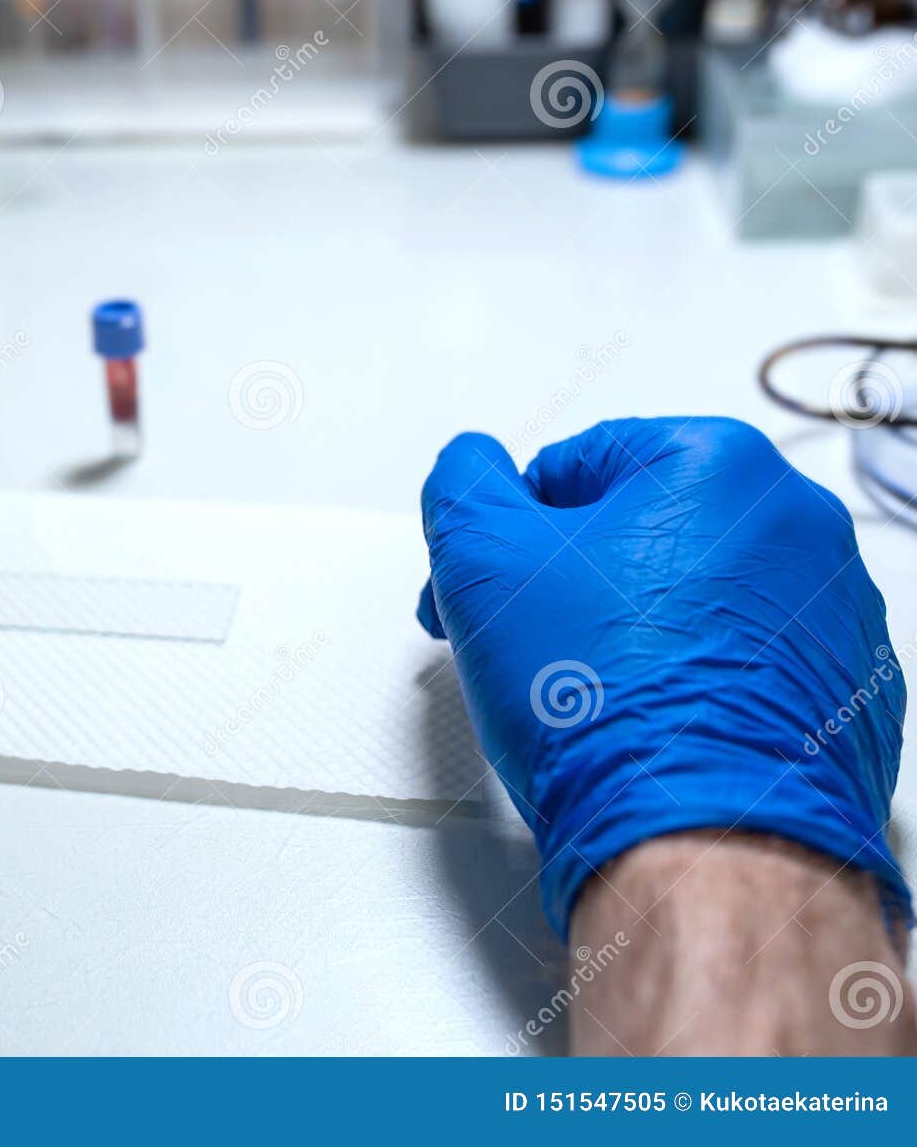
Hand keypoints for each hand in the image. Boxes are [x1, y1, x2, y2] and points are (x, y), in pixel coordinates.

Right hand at [418, 417, 907, 935]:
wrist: (704, 841)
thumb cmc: (609, 705)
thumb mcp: (480, 560)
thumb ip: (462, 485)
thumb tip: (470, 466)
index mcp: (718, 464)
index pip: (573, 464)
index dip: (506, 532)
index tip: (482, 591)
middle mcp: (796, 525)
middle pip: (640, 530)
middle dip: (567, 582)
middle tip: (522, 644)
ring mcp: (833, 612)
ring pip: (693, 598)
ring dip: (630, 631)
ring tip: (586, 696)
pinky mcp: (845, 693)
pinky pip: (746, 665)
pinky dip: (692, 684)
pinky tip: (647, 728)